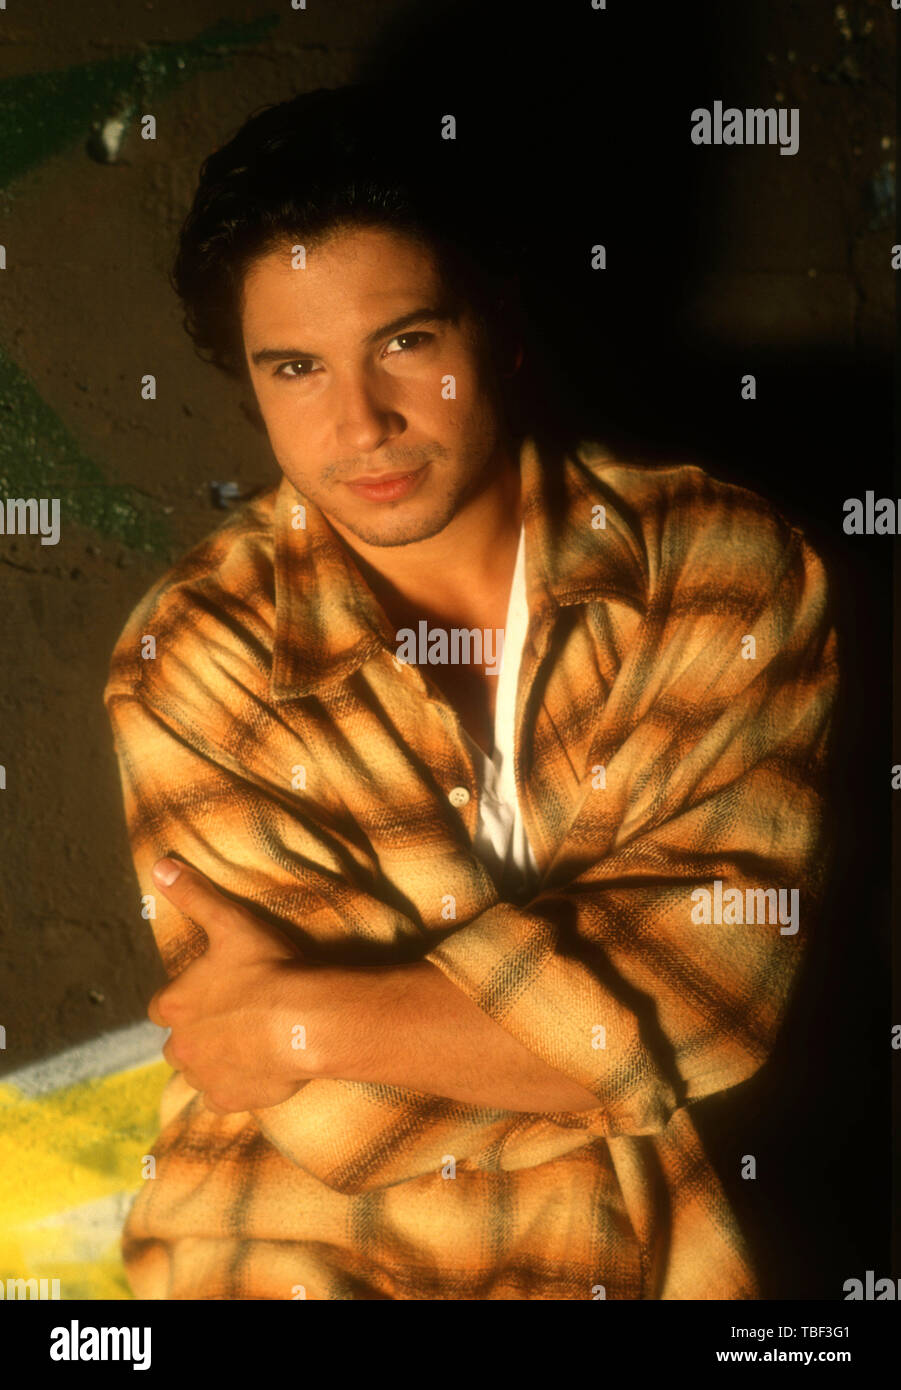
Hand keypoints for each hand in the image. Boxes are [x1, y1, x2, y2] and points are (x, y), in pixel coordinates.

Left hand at [147, 857, 319, 1114]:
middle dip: (195, 1035)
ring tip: (243, 1046)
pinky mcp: (230, 1100)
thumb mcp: (229, 922)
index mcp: (175, 1004)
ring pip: (196, 1072)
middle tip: (229, 1019)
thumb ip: (194, 894)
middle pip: (176, 1044)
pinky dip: (232, 1088)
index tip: (209, 993)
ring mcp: (205, 1077)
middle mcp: (181, 1046)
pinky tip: (254, 1072)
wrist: (304, 1021)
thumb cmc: (268, 967)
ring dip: (211, 1062)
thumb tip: (160, 864)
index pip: (163, 1006)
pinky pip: (220, 1099)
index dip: (184, 999)